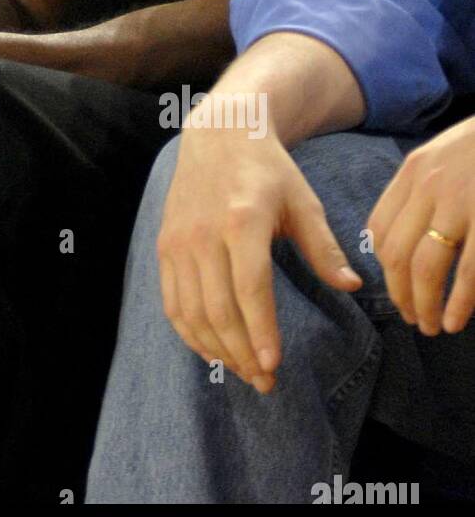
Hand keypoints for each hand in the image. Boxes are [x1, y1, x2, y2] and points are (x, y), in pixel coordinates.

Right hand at [157, 112, 361, 392]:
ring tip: (243, 371)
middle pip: (219, 308)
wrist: (218, 134)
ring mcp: (179, 241)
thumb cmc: (269, 170)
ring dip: (216, 349)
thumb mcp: (303, 201)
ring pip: (192, 311)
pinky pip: (172, 302)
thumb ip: (324, 247)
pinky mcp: (165, 246)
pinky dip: (189, 333)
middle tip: (265, 382)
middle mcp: (204, 233)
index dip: (261, 331)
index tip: (274, 366)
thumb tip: (351, 287)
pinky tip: (212, 350)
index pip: (249, 287)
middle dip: (241, 352)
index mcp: (242, 219)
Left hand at [368, 116, 474, 335]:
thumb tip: (400, 235)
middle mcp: (430, 186)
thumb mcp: (446, 155)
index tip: (396, 288)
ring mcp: (461, 201)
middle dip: (400, 294)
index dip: (384, 266)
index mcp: (415, 171)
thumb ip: (422, 188)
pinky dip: (460, 301)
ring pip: (427, 266)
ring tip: (433, 326)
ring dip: (425, 304)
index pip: (379, 228)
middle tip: (412, 318)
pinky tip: (458, 319)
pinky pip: (469, 270)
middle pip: (396, 253)